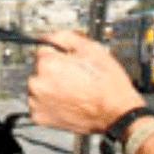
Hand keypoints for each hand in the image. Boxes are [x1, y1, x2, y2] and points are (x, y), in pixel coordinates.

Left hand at [27, 30, 146, 134]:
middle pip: (40, 69)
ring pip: (39, 86)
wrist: (116, 113)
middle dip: (54, 70)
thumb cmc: (107, 84)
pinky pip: (39, 104)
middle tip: (75, 77)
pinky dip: (49, 103)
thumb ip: (66, 37)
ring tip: (72, 90)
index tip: (70, 61)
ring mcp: (38, 102)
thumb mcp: (92, 49)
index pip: (44, 49)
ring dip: (50, 87)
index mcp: (49, 64)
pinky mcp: (41, 117)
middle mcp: (38, 84)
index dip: (60, 54)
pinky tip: (66, 101)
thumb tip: (51, 36)